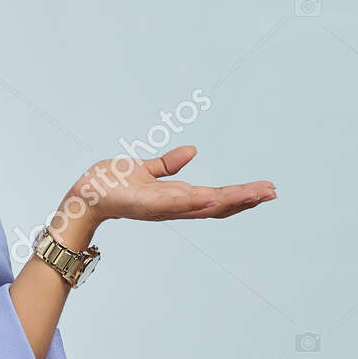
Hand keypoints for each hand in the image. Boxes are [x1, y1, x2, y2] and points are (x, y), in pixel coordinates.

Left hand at [63, 145, 275, 225]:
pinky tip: (210, 198)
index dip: (241, 195)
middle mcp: (173, 206)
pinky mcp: (145, 204)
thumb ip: (168, 164)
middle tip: (272, 192)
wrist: (85, 195)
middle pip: (217, 205)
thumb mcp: (146, 169)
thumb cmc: (112, 184)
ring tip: (255, 194)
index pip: (215, 197)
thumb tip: (192, 151)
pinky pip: (172, 204)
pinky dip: (192, 202)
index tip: (265, 189)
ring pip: (202, 206)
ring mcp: (161, 207)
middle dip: (245, 199)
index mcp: (177, 197)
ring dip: (229, 200)